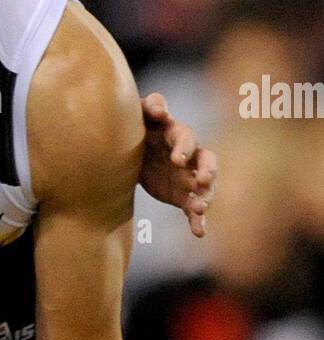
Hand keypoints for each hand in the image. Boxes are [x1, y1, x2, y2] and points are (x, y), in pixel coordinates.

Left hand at [139, 93, 216, 236]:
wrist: (132, 153)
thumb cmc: (138, 128)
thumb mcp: (139, 115)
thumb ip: (150, 107)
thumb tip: (160, 108)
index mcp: (176, 135)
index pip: (186, 139)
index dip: (184, 148)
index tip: (177, 160)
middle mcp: (188, 156)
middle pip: (206, 161)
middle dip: (207, 171)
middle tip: (202, 181)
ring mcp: (188, 176)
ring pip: (204, 187)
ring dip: (205, 197)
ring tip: (200, 208)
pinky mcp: (183, 195)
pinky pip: (194, 207)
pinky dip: (198, 219)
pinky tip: (199, 231)